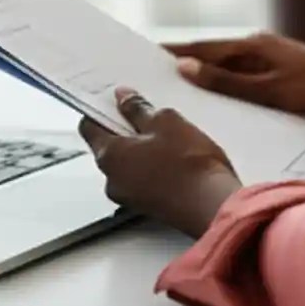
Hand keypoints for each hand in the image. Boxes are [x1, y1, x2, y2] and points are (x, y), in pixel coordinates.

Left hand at [78, 88, 242, 237]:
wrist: (214, 206)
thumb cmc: (189, 164)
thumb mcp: (165, 121)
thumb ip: (138, 107)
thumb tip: (123, 97)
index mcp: (108, 155)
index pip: (89, 126)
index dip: (102, 109)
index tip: (118, 101)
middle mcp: (112, 179)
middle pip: (109, 147)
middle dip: (126, 130)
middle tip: (150, 117)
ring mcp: (129, 197)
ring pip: (128, 165)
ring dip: (142, 151)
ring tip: (169, 139)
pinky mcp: (149, 207)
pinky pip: (143, 181)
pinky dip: (153, 169)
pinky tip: (176, 160)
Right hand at [165, 34, 304, 126]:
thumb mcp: (267, 92)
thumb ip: (225, 81)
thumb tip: (185, 66)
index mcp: (251, 45)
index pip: (203, 47)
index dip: (175, 51)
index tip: (149, 52)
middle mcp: (258, 45)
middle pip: (213, 54)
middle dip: (186, 62)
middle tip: (157, 72)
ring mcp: (271, 55)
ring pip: (229, 65)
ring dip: (207, 73)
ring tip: (182, 86)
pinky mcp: (282, 68)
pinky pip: (244, 73)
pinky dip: (227, 81)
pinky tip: (222, 95)